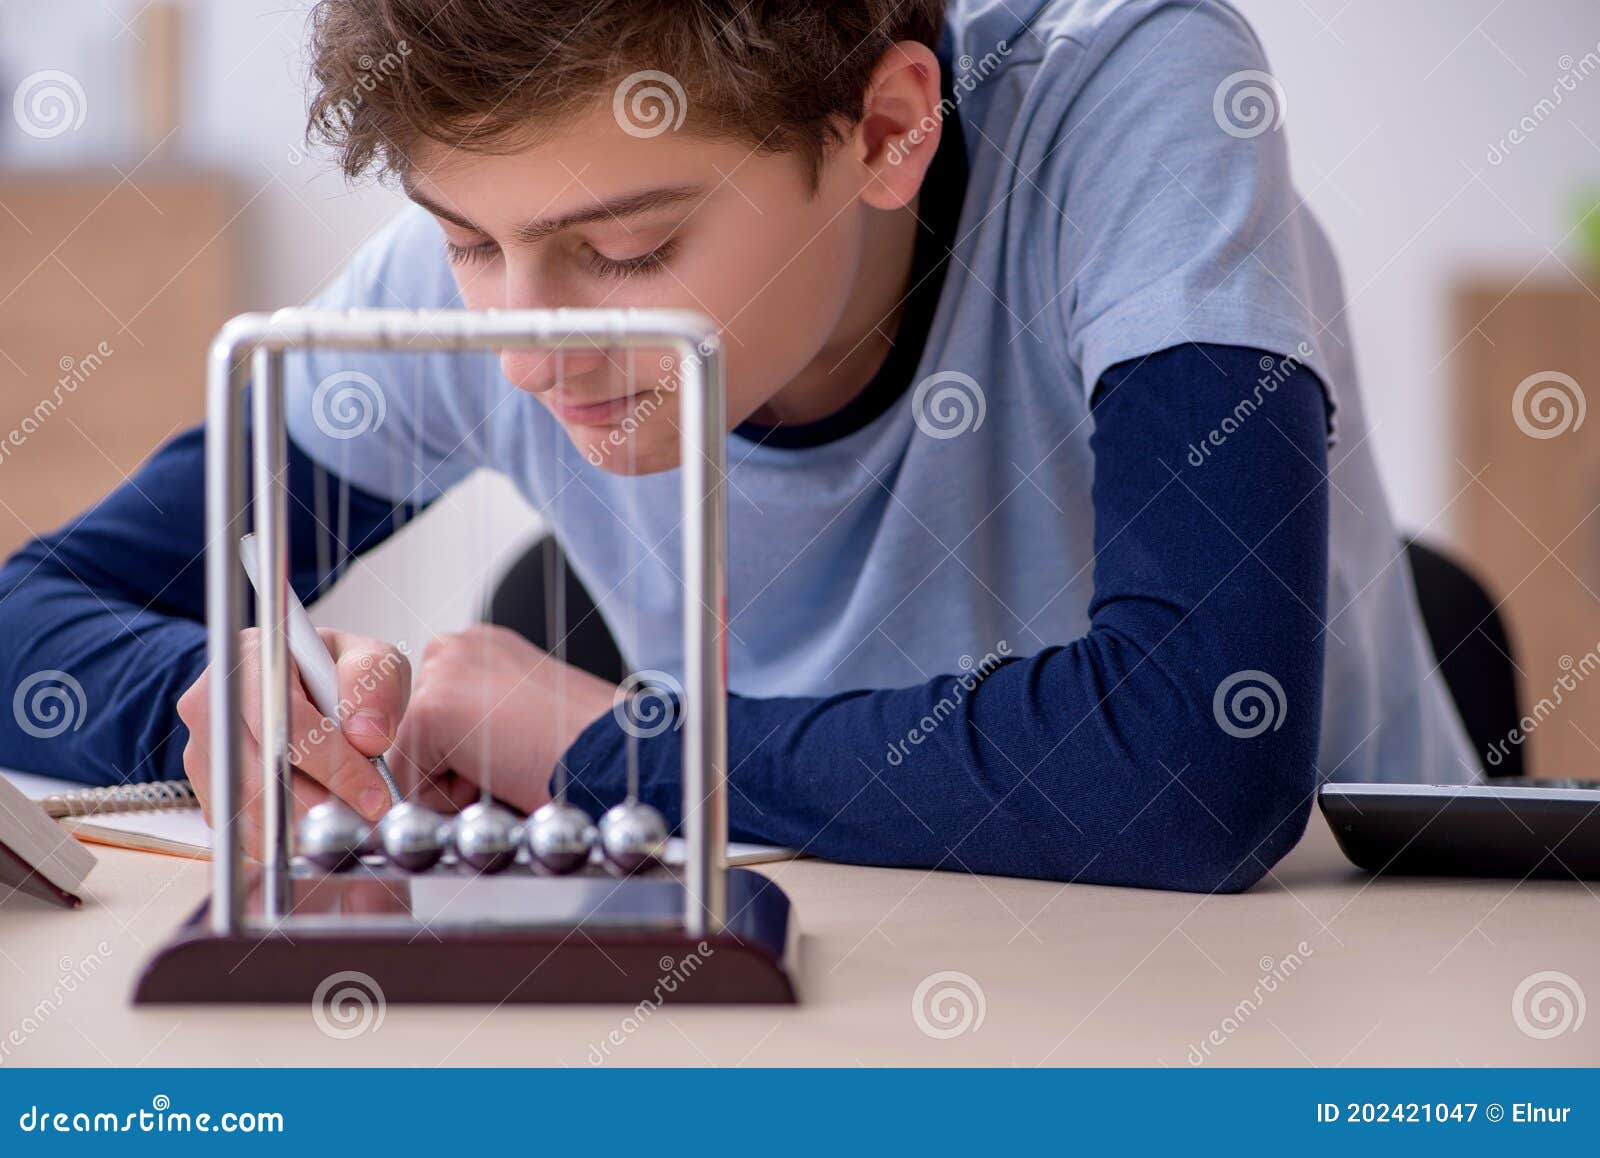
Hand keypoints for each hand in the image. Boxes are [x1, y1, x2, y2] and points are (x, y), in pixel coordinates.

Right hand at [176, 627, 410, 855]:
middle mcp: (214, 702)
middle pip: (261, 775)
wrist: (300, 686)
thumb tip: (367, 736)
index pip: (286, 723)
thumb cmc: (335, 673)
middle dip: (320, 805)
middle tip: (364, 818)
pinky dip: (284, 840)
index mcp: (251, 657)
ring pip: (248, 810)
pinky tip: (317, 829)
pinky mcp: (208, 787)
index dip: (333, 765)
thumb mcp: (370, 659)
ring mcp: (203, 748)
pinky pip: (240, 830)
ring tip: (346, 823)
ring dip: (303, 828)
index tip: (372, 794)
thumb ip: (375, 684)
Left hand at [390, 624, 618, 815]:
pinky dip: (455, 803)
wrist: (617, 755)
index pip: (436, 720)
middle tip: (514, 762)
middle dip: (454, 769)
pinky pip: (415, 789)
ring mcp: (441, 673)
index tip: (515, 753)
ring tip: (513, 767)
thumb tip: (451, 767)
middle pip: (414, 738)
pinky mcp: (430, 711)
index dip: (468, 758)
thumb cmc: (592, 748)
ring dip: (457, 787)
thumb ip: (484, 727)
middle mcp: (457, 647)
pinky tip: (503, 774)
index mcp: (483, 648)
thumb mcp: (528, 720)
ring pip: (413, 765)